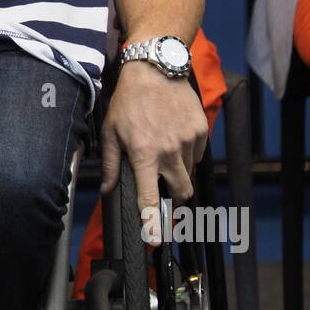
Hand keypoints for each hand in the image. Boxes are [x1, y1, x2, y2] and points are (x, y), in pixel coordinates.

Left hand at [99, 60, 208, 232]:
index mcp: (143, 154)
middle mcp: (168, 151)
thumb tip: (108, 189)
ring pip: (189, 173)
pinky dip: (187, 154)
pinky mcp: (201, 130)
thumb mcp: (111, 131)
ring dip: (179, 172)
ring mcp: (187, 141)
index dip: (152, 222)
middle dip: (174, 199)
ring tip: (164, 152)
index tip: (156, 240)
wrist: (155, 69)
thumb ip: (111, 164)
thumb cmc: (129, 100)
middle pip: (181, 192)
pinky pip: (197, 154)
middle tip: (165, 193)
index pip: (149, 197)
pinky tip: (173, 137)